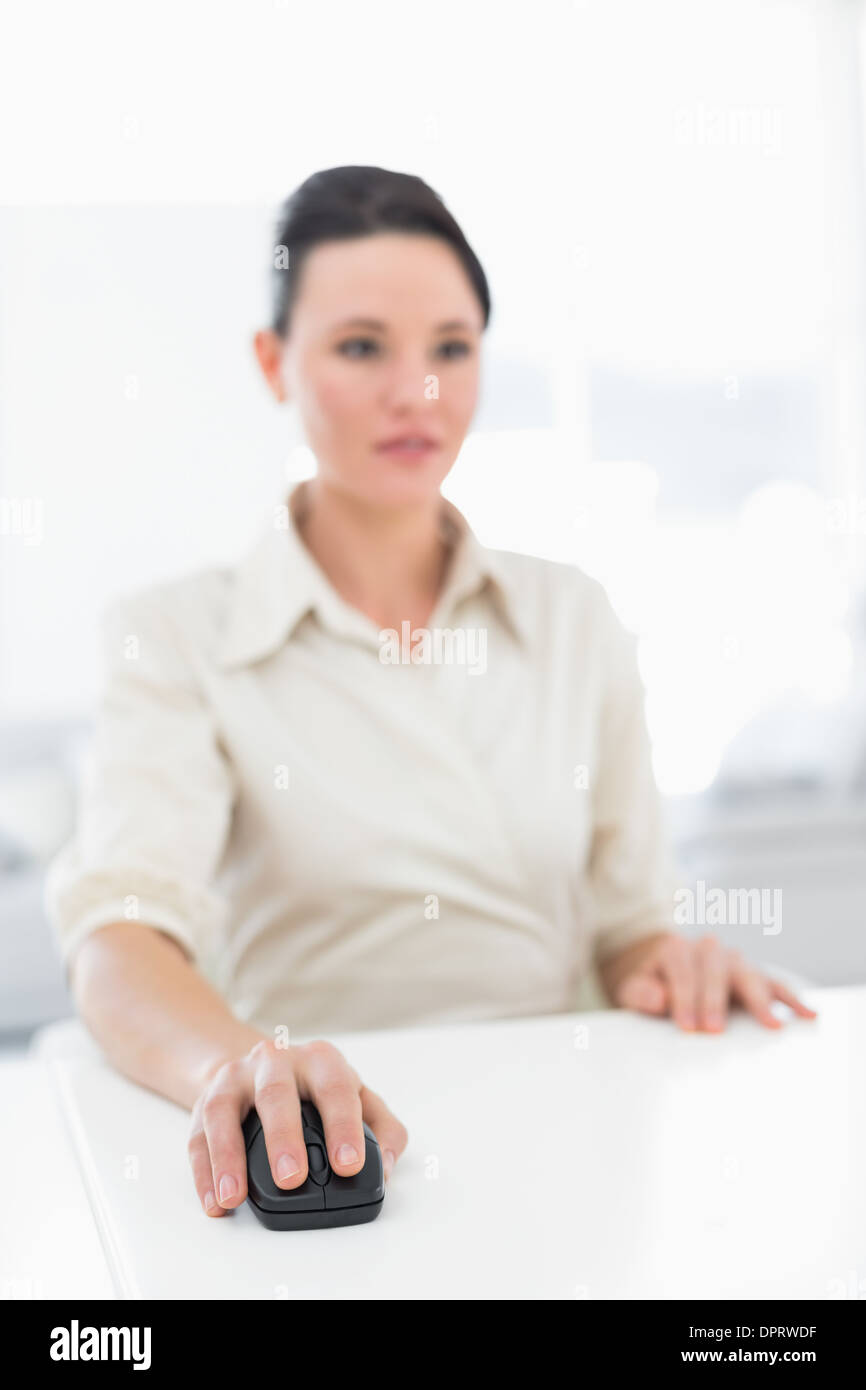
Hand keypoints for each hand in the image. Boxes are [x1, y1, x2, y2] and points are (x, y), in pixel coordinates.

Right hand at [188, 1037, 408, 1216]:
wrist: (264, 1066)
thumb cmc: (318, 1090)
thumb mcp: (359, 1099)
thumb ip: (383, 1131)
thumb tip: (387, 1167)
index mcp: (320, 1060)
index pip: (335, 1088)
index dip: (343, 1125)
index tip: (348, 1164)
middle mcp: (276, 1061)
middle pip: (276, 1092)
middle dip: (283, 1136)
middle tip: (292, 1178)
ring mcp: (237, 1078)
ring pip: (225, 1110)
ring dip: (228, 1155)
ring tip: (235, 1196)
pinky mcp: (205, 1100)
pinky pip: (198, 1134)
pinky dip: (203, 1171)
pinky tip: (214, 1200)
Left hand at [599, 930, 817, 1033]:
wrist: (666, 976)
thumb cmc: (652, 988)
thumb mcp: (634, 989)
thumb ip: (640, 992)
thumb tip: (658, 998)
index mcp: (677, 948)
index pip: (682, 970)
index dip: (683, 998)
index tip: (686, 1027)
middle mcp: (708, 948)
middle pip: (715, 969)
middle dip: (714, 1000)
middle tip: (714, 1030)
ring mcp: (734, 960)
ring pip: (748, 974)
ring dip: (759, 1000)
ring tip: (772, 1025)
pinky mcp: (754, 975)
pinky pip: (776, 984)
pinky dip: (792, 999)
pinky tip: (807, 1015)